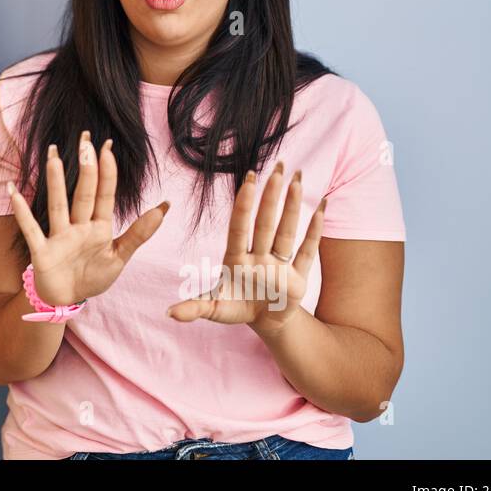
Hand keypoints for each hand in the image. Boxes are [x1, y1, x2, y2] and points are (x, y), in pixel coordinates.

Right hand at [6, 131, 168, 307]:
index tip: (107, 146)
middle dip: (85, 168)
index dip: (107, 172)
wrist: (67, 300)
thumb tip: (165, 205)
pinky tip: (15, 191)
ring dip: (55, 182)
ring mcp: (59, 237)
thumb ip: (140, 232)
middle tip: (85, 139)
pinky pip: (31, 229)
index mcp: (99, 227)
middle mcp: (78, 226)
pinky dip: (22, 212)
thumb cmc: (92, 276)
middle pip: (83, 194)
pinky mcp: (42, 251)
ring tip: (53, 156)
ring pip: (58, 206)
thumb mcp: (120, 256)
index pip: (104, 195)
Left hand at [165, 161, 324, 333]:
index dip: (244, 206)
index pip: (240, 228)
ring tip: (296, 179)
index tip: (248, 181)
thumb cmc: (236, 307)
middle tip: (278, 168)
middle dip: (271, 196)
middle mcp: (259, 256)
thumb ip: (195, 308)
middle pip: (266, 223)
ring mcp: (279, 264)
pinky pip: (308, 251)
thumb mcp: (215, 309)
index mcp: (236, 260)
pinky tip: (321, 207)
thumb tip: (168, 314)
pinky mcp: (299, 277)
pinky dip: (315, 231)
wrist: (264, 322)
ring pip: (287, 230)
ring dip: (293, 207)